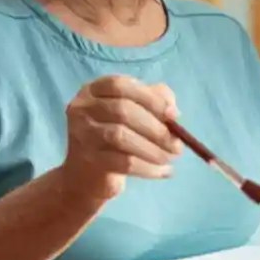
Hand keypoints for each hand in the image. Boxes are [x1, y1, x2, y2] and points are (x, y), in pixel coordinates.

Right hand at [60, 75, 180, 202]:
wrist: (87, 174)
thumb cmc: (116, 135)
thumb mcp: (136, 110)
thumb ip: (156, 100)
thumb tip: (172, 112)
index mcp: (94, 90)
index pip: (121, 85)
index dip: (150, 98)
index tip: (174, 115)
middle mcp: (82, 108)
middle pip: (122, 110)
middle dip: (156, 128)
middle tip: (177, 144)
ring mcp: (82, 135)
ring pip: (121, 137)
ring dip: (153, 149)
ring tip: (171, 157)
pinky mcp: (88, 161)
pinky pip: (123, 163)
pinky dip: (148, 168)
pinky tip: (164, 171)